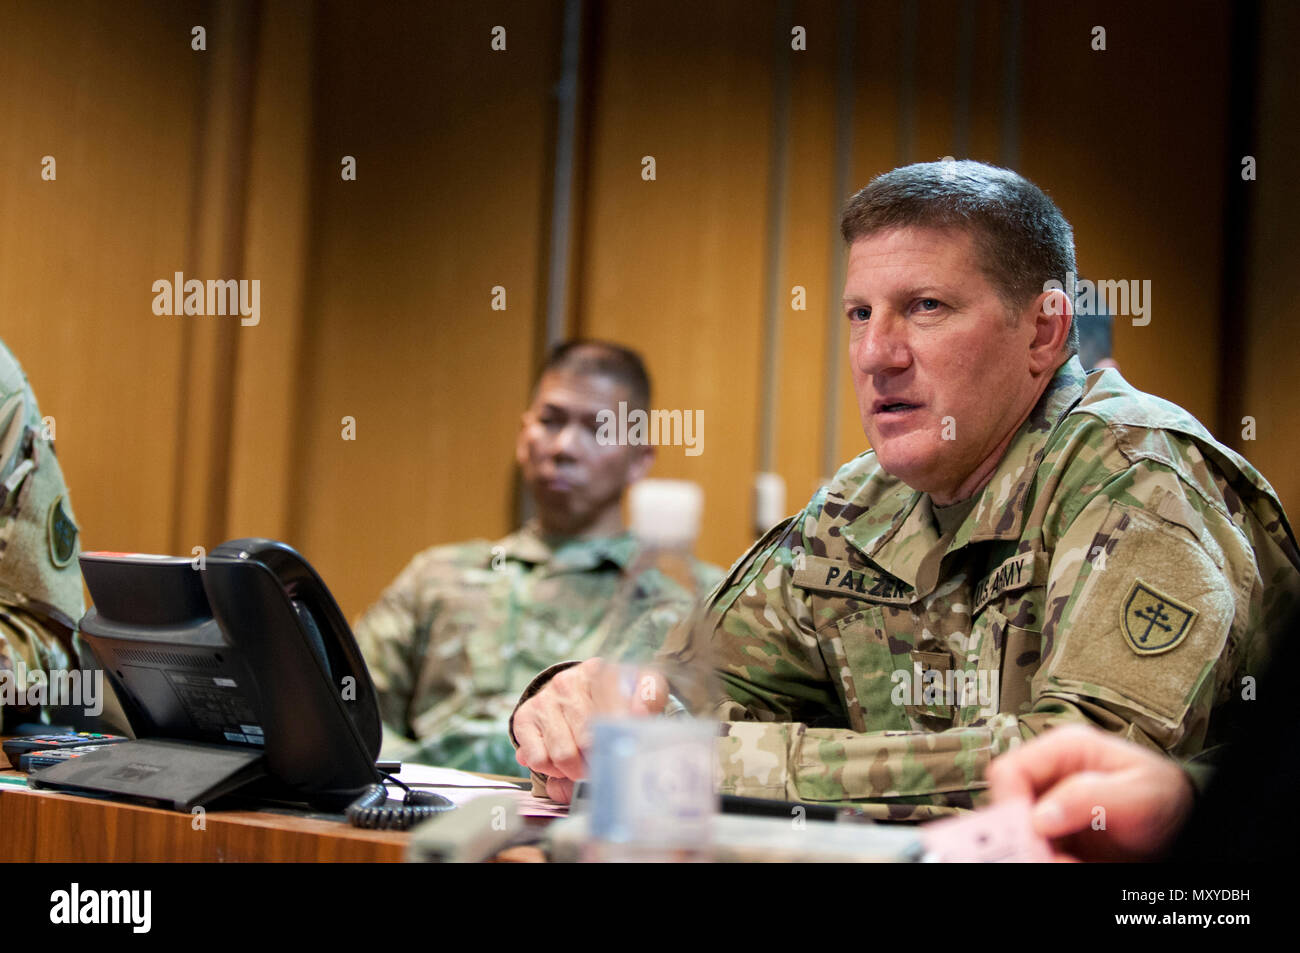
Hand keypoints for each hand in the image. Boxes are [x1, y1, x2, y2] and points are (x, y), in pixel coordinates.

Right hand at [513, 658, 667, 803]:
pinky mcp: (525, 717)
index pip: (611, 716)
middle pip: (587, 743)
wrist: (574, 690)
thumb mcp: (639, 687)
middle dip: (599, 763)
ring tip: (586, 764)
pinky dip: (552, 770)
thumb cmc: (614, 694)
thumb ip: (650, 695)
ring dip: (577, 770)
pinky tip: (562, 760)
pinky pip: (538, 759)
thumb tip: (639, 713)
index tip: (623, 755)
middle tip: (606, 766)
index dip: (618, 743)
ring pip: (563, 755)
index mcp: (598, 671)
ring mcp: (544, 700)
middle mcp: (567, 682)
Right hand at [986, 724, 1194, 861]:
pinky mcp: (1058, 836)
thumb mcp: (1138, 794)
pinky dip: (1048, 860)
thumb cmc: (1168, 798)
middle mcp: (1051, 778)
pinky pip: (1038, 851)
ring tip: (1066, 863)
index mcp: (1065, 750)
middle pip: (1009, 805)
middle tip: (1043, 856)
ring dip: (1036, 853)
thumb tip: (1040, 815)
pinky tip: (1072, 864)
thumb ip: (1088, 796)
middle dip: (1022, 836)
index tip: (1027, 833)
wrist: (1186, 826)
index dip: (1009, 802)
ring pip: (1019, 833)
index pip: (1011, 770)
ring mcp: (1053, 808)